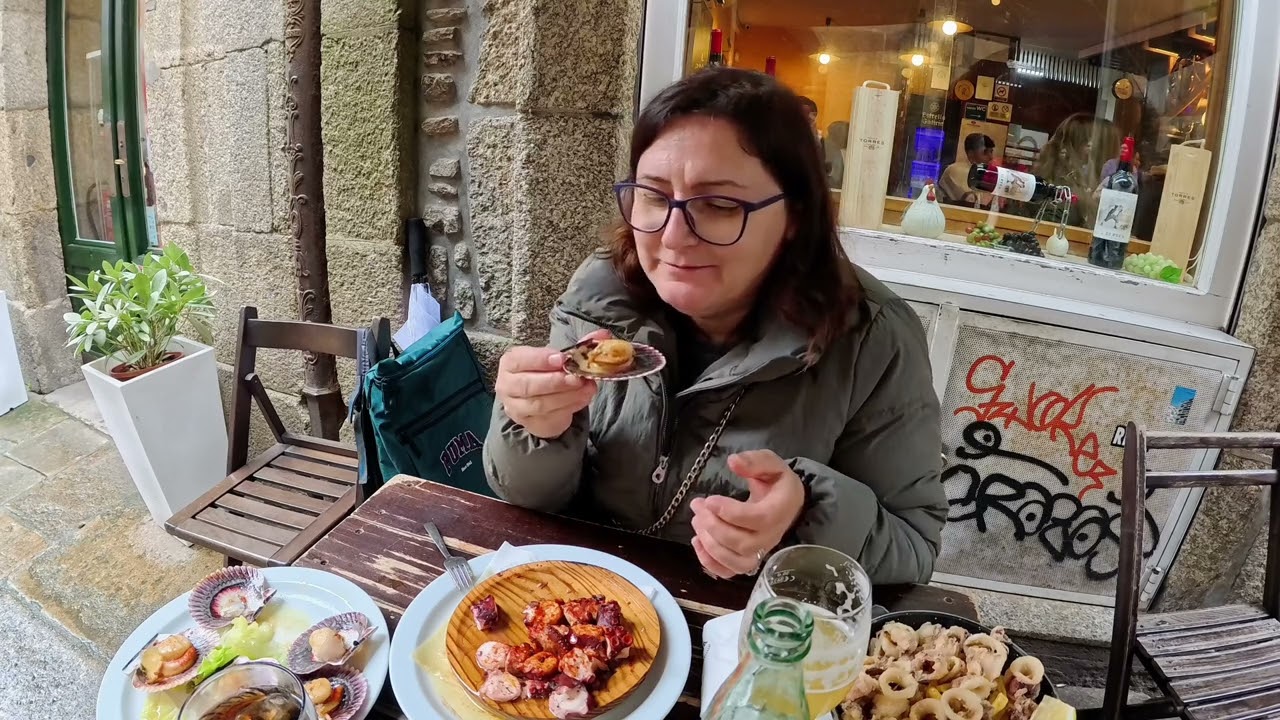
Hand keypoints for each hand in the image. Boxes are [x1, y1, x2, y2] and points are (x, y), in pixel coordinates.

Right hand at [495, 329, 610, 439]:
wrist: (539, 398)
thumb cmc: (545, 372)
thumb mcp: (558, 357)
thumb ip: (578, 346)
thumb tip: (603, 335)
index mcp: (511, 363)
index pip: (520, 360)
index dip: (540, 359)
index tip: (561, 359)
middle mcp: (508, 385)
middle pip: (529, 385)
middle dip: (556, 381)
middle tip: (577, 378)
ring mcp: (517, 408)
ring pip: (540, 404)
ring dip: (567, 396)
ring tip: (586, 388)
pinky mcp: (530, 423)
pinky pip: (550, 417)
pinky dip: (569, 408)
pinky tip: (582, 398)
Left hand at [690, 450, 805, 578]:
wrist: (788, 503)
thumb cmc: (777, 482)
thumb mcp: (771, 464)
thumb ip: (755, 461)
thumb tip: (733, 461)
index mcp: (779, 510)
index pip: (757, 519)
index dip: (730, 512)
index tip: (710, 499)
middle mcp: (771, 536)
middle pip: (742, 543)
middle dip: (714, 526)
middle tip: (697, 506)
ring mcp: (759, 551)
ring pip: (735, 561)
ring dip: (710, 544)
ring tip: (696, 521)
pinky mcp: (748, 559)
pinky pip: (730, 571)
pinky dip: (710, 563)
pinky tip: (697, 542)